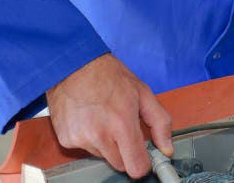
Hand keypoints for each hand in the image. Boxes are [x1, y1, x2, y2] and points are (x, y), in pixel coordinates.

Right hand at [46, 53, 173, 177]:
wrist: (74, 65)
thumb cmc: (109, 75)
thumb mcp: (143, 93)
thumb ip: (160, 122)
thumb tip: (167, 147)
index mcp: (122, 124)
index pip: (136, 167)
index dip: (143, 163)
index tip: (144, 155)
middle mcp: (99, 136)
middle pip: (120, 164)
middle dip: (125, 150)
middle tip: (122, 127)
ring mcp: (80, 139)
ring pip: (102, 156)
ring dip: (106, 143)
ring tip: (104, 117)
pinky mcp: (66, 140)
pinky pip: (85, 149)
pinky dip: (89, 139)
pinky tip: (89, 118)